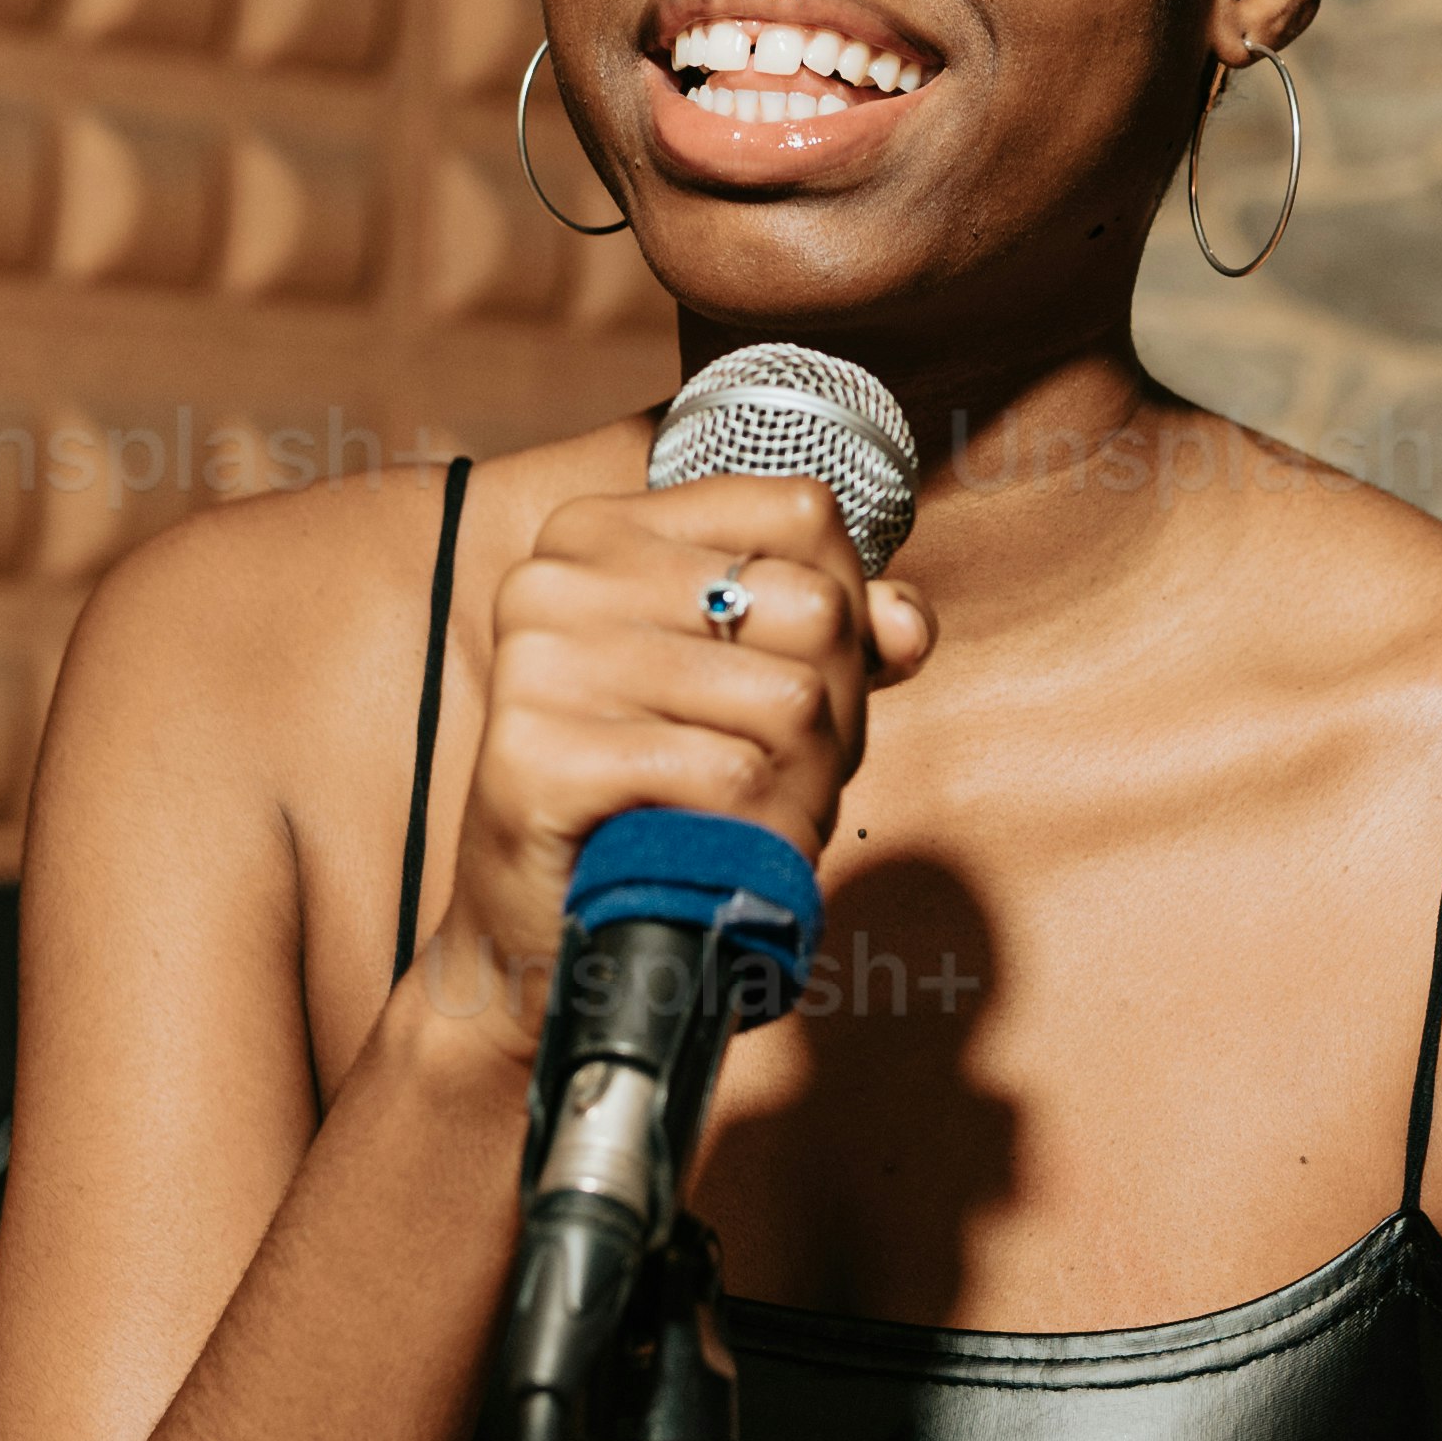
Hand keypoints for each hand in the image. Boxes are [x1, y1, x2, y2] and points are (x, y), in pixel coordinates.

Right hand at [423, 460, 932, 1027]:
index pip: (803, 515)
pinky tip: (735, 851)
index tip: (811, 678)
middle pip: (812, 607)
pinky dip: (764, 828)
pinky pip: (730, 774)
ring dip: (809, 784)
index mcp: (604, 530)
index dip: (847, 608)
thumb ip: (838, 633)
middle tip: (796, 775)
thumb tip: (907, 626)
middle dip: (838, 711)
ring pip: (788, 699)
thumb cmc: (655, 792)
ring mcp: (538, 662)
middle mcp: (559, 577)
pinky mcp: (535, 756)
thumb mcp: (747, 687)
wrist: (548, 924)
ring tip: (766, 818)